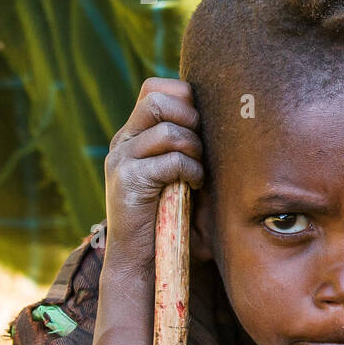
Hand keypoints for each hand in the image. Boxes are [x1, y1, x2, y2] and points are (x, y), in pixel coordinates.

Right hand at [102, 77, 203, 272]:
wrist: (140, 256)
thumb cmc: (168, 211)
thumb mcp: (175, 169)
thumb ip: (185, 141)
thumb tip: (222, 113)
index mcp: (133, 133)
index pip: (154, 88)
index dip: (183, 97)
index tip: (198, 124)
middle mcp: (123, 141)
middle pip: (157, 100)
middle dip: (190, 118)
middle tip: (199, 146)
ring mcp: (121, 160)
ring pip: (167, 131)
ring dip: (193, 148)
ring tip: (197, 170)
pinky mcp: (129, 182)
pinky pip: (171, 161)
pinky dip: (191, 171)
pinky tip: (193, 186)